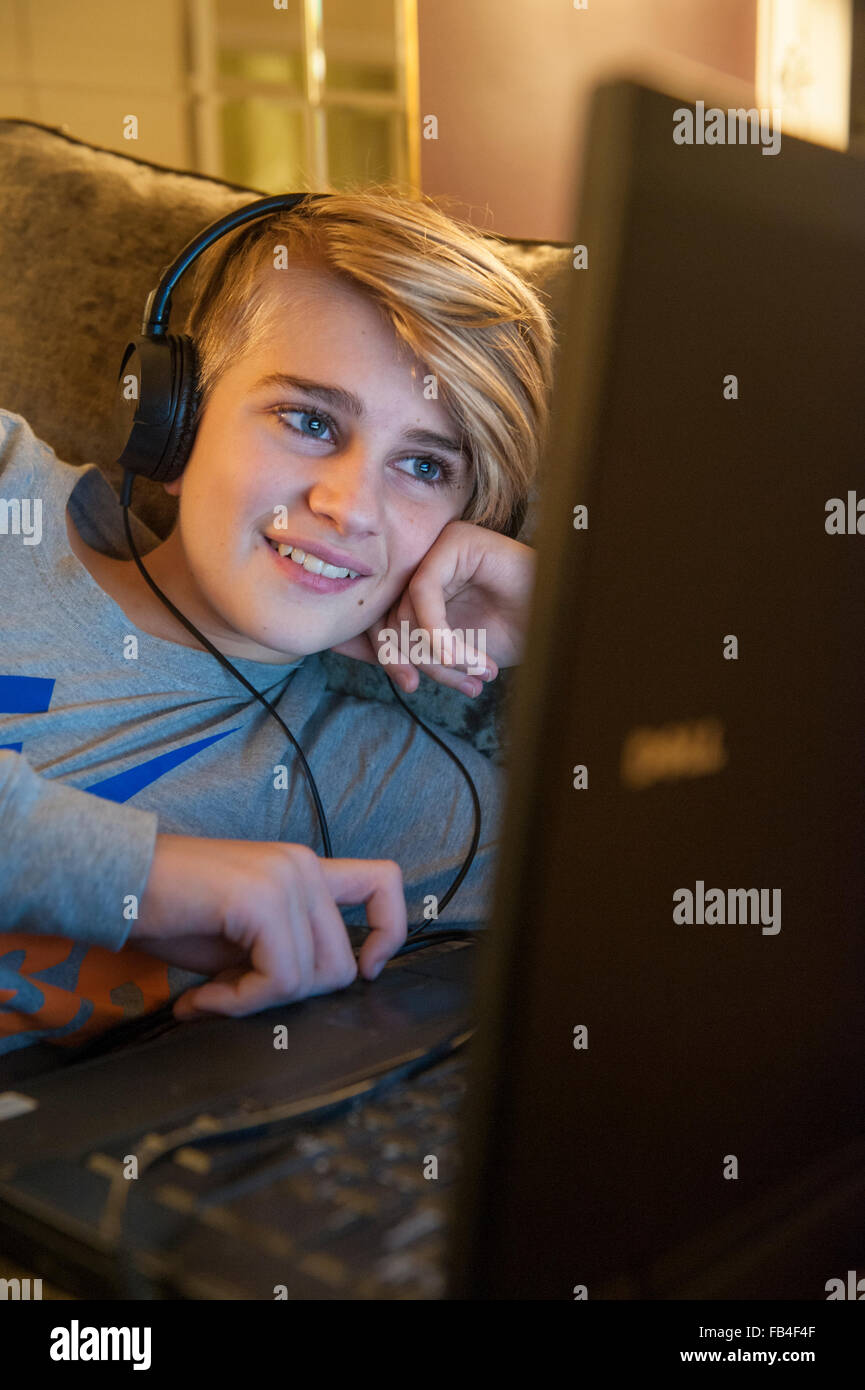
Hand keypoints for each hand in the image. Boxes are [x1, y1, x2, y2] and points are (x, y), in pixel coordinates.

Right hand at [130, 834, 406, 1019]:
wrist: (112, 883)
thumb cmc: (166, 908)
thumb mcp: (239, 938)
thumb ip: (282, 954)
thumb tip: (309, 998)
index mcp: (304, 868)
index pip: (384, 885)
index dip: (388, 934)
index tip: (364, 971)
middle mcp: (303, 865)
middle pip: (341, 963)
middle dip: (289, 996)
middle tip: (232, 996)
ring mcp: (285, 878)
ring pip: (313, 977)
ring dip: (257, 1002)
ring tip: (209, 996)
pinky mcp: (260, 899)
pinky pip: (280, 978)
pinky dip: (240, 1002)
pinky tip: (201, 997)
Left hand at [330, 520, 535, 696]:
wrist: (565, 625)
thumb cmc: (518, 634)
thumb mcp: (452, 652)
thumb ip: (407, 648)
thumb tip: (340, 647)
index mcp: (422, 582)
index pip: (383, 618)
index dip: (388, 655)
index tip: (408, 686)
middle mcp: (426, 560)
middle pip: (390, 616)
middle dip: (420, 661)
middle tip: (457, 684)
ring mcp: (440, 546)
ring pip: (404, 610)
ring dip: (439, 656)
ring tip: (475, 673)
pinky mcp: (456, 541)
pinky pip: (423, 595)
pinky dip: (440, 636)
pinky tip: (472, 659)